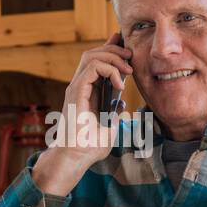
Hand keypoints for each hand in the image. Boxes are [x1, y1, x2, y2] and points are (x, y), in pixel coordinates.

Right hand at [34, 33, 131, 195]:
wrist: (76, 157)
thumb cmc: (89, 146)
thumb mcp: (109, 126)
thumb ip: (113, 113)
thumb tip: (120, 104)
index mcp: (86, 92)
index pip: (96, 62)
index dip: (110, 50)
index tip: (127, 50)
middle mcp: (79, 86)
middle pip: (93, 53)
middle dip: (114, 49)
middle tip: (131, 57)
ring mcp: (76, 87)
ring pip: (91, 56)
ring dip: (113, 57)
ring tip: (127, 69)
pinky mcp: (76, 91)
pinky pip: (92, 67)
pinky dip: (109, 70)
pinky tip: (119, 84)